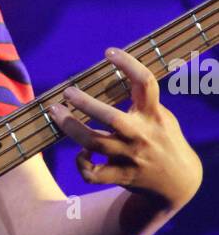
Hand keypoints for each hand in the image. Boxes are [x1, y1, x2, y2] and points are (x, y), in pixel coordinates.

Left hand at [47, 46, 203, 211]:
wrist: (178, 183)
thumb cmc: (164, 140)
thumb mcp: (162, 117)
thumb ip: (142, 101)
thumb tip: (115, 77)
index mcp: (154, 115)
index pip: (145, 84)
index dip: (129, 64)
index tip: (109, 52)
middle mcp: (142, 135)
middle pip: (111, 118)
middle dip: (86, 103)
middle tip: (68, 92)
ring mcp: (130, 157)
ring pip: (94, 142)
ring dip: (71, 127)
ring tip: (56, 112)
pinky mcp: (121, 176)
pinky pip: (93, 173)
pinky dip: (81, 164)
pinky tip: (81, 154)